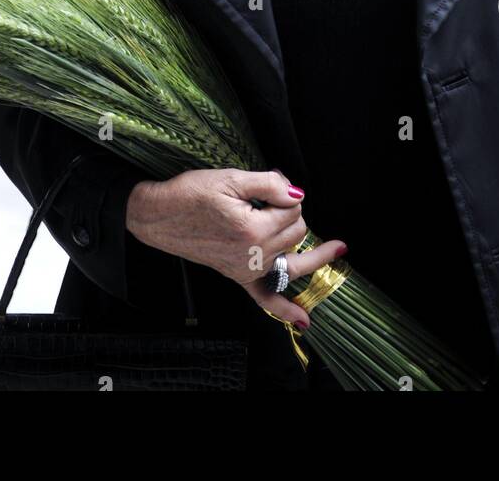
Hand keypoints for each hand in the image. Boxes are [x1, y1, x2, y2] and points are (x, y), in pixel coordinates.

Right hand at [125, 168, 346, 330]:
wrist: (159, 216)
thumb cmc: (191, 193)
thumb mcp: (231, 178)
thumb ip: (269, 184)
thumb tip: (297, 194)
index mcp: (252, 230)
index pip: (293, 210)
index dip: (287, 193)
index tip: (272, 184)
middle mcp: (252, 256)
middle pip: (296, 232)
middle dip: (291, 212)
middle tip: (273, 197)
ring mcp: (245, 270)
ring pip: (293, 258)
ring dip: (308, 248)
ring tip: (338, 246)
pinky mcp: (238, 276)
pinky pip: (265, 299)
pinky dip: (285, 309)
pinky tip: (304, 320)